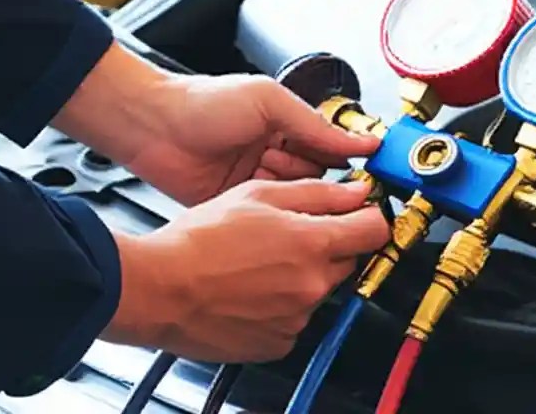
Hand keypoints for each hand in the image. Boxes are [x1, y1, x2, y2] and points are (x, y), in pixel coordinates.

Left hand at [53, 43, 378, 205]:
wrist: (150, 125)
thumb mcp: (267, 101)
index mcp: (284, 125)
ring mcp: (252, 180)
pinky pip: (263, 217)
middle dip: (320, 189)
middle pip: (314, 181)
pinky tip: (276, 221)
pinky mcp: (234, 203)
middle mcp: (271, 153)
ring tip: (300, 208)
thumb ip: (313, 124)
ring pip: (291, 202)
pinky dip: (270, 218)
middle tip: (333, 199)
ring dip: (294, 204)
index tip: (369, 182)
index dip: (346, 166)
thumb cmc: (200, 102)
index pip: (329, 151)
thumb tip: (360, 140)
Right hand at [102, 179, 388, 361]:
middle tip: (285, 235)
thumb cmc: (197, 242)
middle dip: (326, 244)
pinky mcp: (280, 343)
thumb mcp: (256, 194)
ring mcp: (297, 318)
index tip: (357, 213)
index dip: (367, 216)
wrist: (159, 289)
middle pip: (346, 259)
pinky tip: (249, 289)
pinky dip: (280, 304)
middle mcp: (312, 285)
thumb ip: (315, 193)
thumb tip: (355, 191)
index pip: (375, 230)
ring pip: (317, 289)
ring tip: (255, 263)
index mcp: (311, 244)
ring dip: (299, 274)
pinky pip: (295, 317)